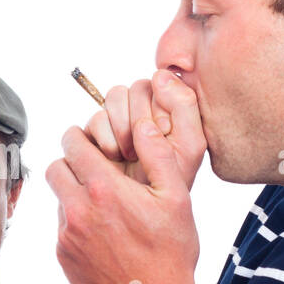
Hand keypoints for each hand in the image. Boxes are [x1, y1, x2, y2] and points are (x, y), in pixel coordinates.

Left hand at [46, 116, 200, 283]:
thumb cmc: (171, 252)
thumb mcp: (176, 199)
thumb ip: (158, 155)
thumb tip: (144, 123)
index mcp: (105, 188)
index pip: (73, 143)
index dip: (80, 137)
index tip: (89, 140)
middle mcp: (78, 209)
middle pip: (55, 167)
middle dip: (70, 163)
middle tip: (91, 169)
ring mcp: (66, 234)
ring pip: (57, 198)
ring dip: (73, 193)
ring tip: (101, 203)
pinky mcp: (62, 256)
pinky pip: (61, 227)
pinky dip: (76, 223)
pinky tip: (102, 233)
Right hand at [84, 70, 207, 189]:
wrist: (143, 209)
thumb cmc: (172, 180)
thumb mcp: (189, 146)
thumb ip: (184, 106)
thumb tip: (160, 74)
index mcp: (168, 106)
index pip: (158, 82)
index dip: (158, 108)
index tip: (163, 133)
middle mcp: (143, 108)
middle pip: (133, 88)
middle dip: (137, 119)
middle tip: (145, 146)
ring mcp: (118, 118)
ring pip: (111, 99)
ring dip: (120, 129)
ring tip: (129, 154)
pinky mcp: (97, 131)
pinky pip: (94, 118)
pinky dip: (105, 138)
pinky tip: (114, 157)